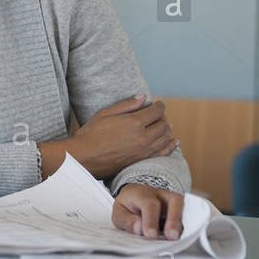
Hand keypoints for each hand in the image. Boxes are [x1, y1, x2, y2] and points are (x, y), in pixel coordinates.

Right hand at [59, 94, 177, 178]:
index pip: (157, 111)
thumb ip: (126, 105)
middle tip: (158, 115)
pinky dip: (170, 145)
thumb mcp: (104, 113)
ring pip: (165, 137)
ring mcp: (144, 150)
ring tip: (165, 126)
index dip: (159, 106)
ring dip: (167, 130)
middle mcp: (143, 137)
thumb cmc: (90, 134)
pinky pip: (163, 152)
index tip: (158, 104)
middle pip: (163, 124)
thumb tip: (143, 97)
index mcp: (134, 122)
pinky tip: (174, 141)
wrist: (84, 158)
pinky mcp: (142, 160)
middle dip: (163, 117)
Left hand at [111, 183, 184, 239]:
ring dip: (184, 223)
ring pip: (185, 207)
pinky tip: (186, 238)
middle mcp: (162, 195)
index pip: (149, 204)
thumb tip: (139, 228)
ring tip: (180, 238)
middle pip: (174, 201)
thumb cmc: (129, 206)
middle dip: (174, 219)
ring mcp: (174, 201)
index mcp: (142, 194)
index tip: (150, 235)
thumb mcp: (119, 212)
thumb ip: (126, 220)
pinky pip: (189, 216)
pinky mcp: (182, 209)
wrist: (136, 195)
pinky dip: (189, 226)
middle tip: (171, 236)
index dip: (151, 220)